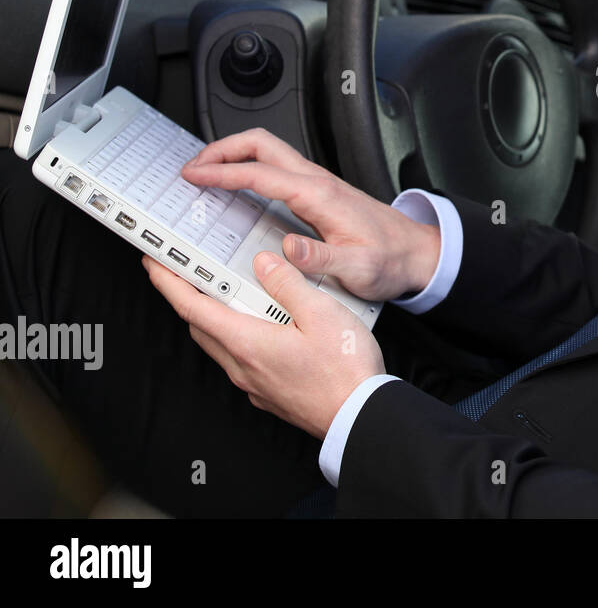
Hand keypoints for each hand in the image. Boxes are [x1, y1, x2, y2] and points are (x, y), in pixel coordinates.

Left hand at [142, 251, 384, 439]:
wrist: (359, 415)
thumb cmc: (344, 370)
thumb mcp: (321, 313)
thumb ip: (288, 284)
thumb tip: (264, 264)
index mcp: (248, 342)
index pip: (193, 308)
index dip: (169, 283)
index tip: (154, 264)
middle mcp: (243, 366)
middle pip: (201, 327)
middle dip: (189, 299)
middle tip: (188, 276)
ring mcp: (254, 384)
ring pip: (221, 346)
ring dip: (215, 319)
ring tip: (231, 297)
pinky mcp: (268, 394)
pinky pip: (241, 362)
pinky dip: (239, 339)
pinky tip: (264, 330)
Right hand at [180, 127, 438, 302]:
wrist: (417, 253)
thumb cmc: (391, 260)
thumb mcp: (358, 268)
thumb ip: (322, 259)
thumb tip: (288, 249)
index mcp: (320, 195)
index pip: (260, 173)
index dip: (222, 172)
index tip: (193, 176)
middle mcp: (317, 182)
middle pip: (261, 145)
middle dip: (221, 148)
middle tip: (191, 167)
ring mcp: (317, 184)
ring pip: (268, 153)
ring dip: (233, 156)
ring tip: (204, 173)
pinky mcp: (318, 193)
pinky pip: (275, 171)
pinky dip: (248, 170)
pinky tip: (236, 188)